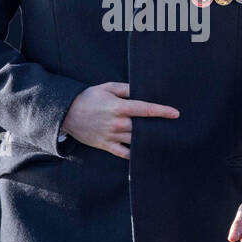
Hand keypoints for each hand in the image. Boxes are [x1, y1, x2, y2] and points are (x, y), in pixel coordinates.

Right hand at [60, 82, 178, 158]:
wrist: (66, 113)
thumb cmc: (88, 98)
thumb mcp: (107, 88)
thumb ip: (126, 89)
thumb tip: (142, 90)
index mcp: (119, 107)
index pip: (145, 109)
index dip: (162, 111)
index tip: (176, 113)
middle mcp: (117, 123)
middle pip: (143, 128)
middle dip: (157, 127)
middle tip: (171, 128)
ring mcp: (111, 136)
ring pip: (136, 141)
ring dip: (148, 140)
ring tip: (160, 139)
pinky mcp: (106, 145)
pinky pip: (124, 153)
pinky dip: (135, 154)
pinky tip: (145, 152)